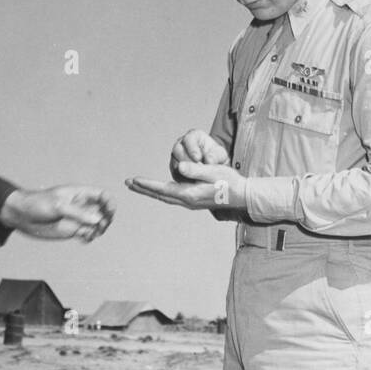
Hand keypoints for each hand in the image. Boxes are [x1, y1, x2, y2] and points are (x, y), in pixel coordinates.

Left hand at [0, 186, 114, 240]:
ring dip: (99, 230)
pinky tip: (82, 238)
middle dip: (107, 219)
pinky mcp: (72, 230)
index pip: (102, 196)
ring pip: (97, 225)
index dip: (110, 202)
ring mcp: (78, 219)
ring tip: (89, 234)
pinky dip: (90, 237)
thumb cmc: (38, 203)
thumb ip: (78, 213)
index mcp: (80, 194)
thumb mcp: (58, 205)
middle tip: (100, 226)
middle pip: (104, 211)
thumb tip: (98, 220)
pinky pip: (88, 234)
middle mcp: (82, 206)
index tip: (109, 211)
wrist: (22, 215)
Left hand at [126, 158, 242, 211]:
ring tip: (138, 185)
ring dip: (151, 191)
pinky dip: (161, 192)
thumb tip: (180, 167)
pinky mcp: (194, 201)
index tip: (133, 180)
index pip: (162, 189)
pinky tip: (159, 189)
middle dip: (144, 188)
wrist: (242, 196)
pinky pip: (172, 197)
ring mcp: (190, 202)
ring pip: (165, 197)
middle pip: (160, 195)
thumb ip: (196, 169)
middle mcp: (187, 201)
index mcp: (189, 194)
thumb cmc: (229, 181)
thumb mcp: (214, 171)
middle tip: (128, 183)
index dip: (147, 184)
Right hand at [168, 128, 229, 181]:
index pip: (188, 139)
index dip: (192, 149)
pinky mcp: (175, 169)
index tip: (198, 158)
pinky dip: (183, 178)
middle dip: (187, 161)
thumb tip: (208, 160)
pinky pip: (175, 174)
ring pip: (175, 163)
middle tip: (196, 170)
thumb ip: (215, 156)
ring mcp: (176, 157)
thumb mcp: (220, 155)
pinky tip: (192, 182)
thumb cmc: (217, 157)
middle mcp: (181, 144)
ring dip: (185, 171)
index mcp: (193, 136)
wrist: (215, 168)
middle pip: (178, 150)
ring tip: (196, 178)